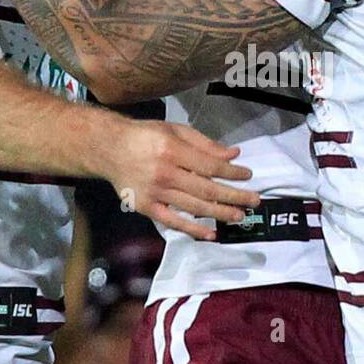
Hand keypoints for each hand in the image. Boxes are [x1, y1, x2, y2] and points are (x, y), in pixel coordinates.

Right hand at [105, 119, 261, 240]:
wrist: (108, 149)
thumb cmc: (145, 136)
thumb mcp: (175, 130)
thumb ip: (204, 144)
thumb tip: (233, 154)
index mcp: (172, 150)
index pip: (210, 166)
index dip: (231, 172)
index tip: (247, 174)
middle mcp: (164, 173)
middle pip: (206, 189)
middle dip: (234, 196)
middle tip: (254, 200)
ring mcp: (155, 193)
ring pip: (194, 207)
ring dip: (220, 213)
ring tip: (240, 216)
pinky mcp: (147, 208)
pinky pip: (173, 222)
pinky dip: (193, 230)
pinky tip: (211, 233)